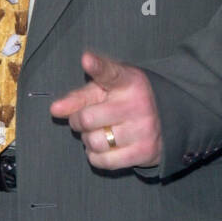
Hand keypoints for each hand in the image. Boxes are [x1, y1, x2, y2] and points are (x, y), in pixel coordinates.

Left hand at [50, 51, 161, 168]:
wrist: (166, 120)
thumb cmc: (125, 101)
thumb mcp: (105, 90)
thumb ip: (79, 97)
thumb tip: (55, 110)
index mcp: (128, 81)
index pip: (110, 73)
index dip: (97, 66)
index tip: (86, 59)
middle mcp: (137, 104)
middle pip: (86, 118)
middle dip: (78, 121)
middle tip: (85, 119)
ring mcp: (143, 129)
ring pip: (93, 141)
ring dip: (88, 140)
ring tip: (99, 132)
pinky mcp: (144, 152)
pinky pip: (103, 161)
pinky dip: (96, 156)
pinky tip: (105, 147)